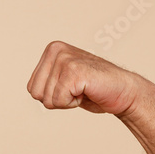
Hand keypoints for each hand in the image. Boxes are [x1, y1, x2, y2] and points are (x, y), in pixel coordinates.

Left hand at [26, 41, 147, 117]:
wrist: (123, 91)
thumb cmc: (93, 90)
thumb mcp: (63, 82)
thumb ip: (47, 81)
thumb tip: (31, 90)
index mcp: (51, 50)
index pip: (32, 88)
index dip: (51, 96)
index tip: (71, 87)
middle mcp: (56, 50)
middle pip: (36, 94)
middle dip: (56, 100)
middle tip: (77, 90)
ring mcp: (64, 59)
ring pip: (47, 99)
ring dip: (66, 101)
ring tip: (83, 89)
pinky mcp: (73, 71)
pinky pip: (59, 100)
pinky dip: (73, 103)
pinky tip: (87, 91)